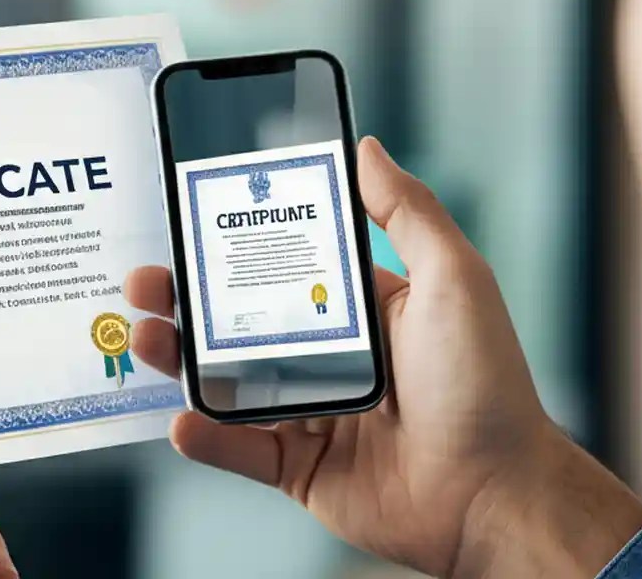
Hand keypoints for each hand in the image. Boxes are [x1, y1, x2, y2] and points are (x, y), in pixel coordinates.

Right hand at [125, 137, 641, 577]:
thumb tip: (366, 147)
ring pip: (227, 383)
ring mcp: (308, 414)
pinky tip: (182, 420)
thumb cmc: (486, 384)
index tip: (192, 221)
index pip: (282, 267)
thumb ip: (407, 212)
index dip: (235, 246)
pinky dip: (207, 437)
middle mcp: (328, 357)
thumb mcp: (453, 279)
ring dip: (180, 360)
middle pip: (238, 322)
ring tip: (147, 337)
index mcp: (359, 309)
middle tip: (146, 280)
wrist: (495, 494)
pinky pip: (240, 451)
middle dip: (185, 300)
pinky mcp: (299, 469)